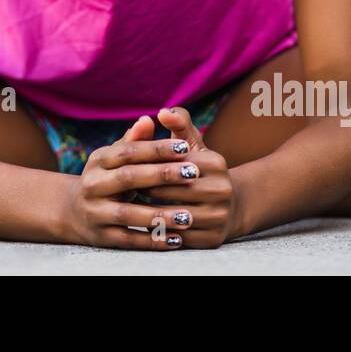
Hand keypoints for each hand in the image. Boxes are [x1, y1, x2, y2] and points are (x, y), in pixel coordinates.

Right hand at [55, 114, 202, 250]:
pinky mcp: (101, 236)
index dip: (157, 149)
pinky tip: (177, 240)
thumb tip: (148, 120)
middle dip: (163, 175)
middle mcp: (93, 184)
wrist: (72, 212)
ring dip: (159, 215)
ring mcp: (95, 212)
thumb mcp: (114, 158)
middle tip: (194, 173)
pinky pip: (129, 240)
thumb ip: (133, 141)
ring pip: (128, 214)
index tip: (186, 147)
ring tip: (189, 216)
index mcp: (99, 160)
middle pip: (129, 177)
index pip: (129, 151)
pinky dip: (153, 241)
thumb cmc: (106, 178)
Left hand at [135, 106, 239, 247]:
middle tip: (122, 191)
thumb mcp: (191, 145)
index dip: (146, 167)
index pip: (171, 164)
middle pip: (171, 191)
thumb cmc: (198, 169)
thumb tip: (162, 112)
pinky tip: (145, 227)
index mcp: (215, 162)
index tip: (125, 168)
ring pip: (173, 216)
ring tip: (129, 208)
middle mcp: (222, 189)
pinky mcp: (214, 239)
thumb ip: (178, 124)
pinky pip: (179, 239)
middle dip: (145, 191)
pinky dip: (160, 234)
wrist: (228, 206)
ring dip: (149, 213)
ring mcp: (220, 216)